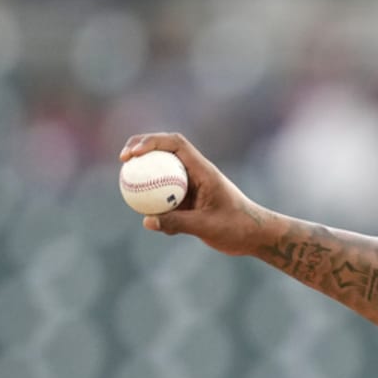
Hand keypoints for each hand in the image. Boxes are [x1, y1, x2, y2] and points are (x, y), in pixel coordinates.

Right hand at [119, 133, 272, 256]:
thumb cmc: (237, 227)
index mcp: (203, 170)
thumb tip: (147, 221)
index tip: (133, 153)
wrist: (255, 236)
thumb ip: (177, 223)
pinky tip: (152, 221)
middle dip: (142, 149)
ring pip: (163, 173)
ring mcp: (192, 186)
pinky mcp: (190, 200)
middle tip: (122, 159)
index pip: (176, 144)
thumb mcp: (207, 226)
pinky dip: (154, 201)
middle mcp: (197, 173)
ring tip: (126, 186)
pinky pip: (166, 195)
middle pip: (165, 151)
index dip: (152, 142)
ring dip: (145, 175)